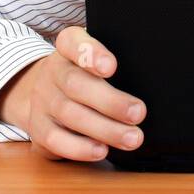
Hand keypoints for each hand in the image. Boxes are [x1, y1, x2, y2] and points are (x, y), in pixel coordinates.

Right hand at [0, 26, 145, 160]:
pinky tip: (101, 150)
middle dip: (110, 102)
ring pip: (69, 114)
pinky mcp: (38, 127)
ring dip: (104, 129)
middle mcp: (52, 71)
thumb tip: (155, 78)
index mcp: (67, 47)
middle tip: (139, 113)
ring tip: (131, 138)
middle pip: (76, 84)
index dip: (91, 53)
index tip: (112, 67)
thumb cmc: (85, 72)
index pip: (73, 42)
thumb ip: (120, 59)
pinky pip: (55, 139)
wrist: (44, 90)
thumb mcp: (96, 57)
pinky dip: (79, 148)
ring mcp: (42, 100)